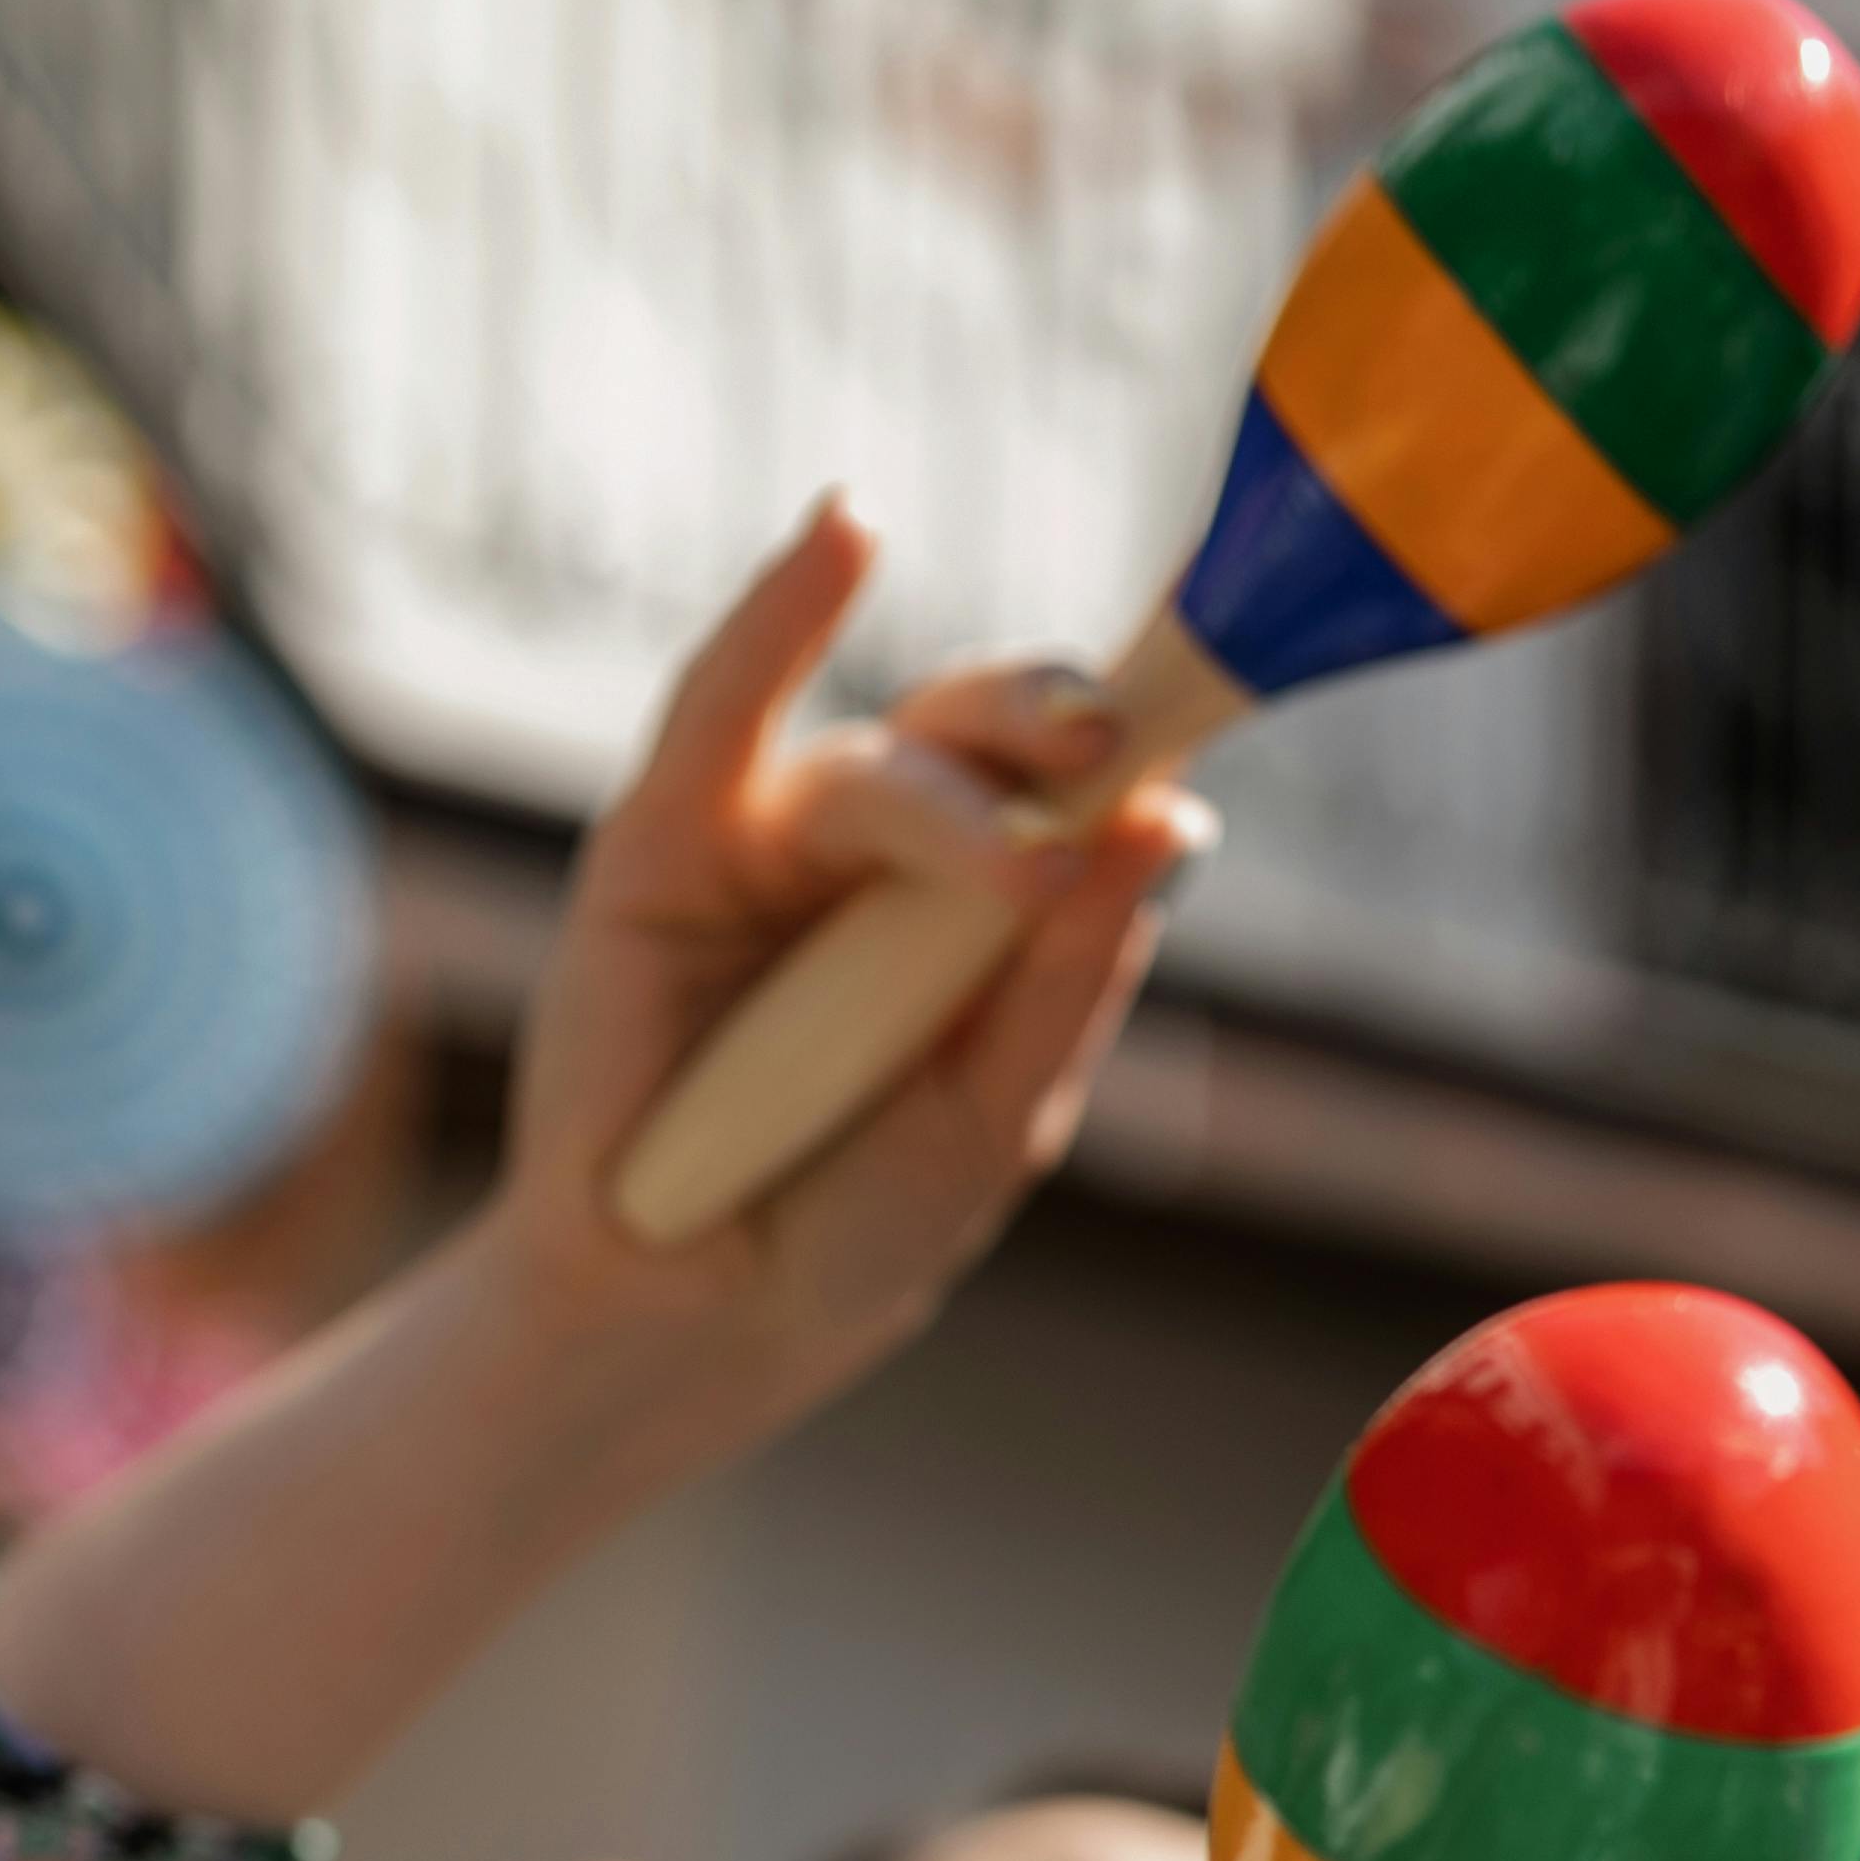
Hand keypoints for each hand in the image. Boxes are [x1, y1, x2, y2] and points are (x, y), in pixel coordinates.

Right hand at [504, 494, 1204, 1419]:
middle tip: (1112, 751)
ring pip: (885, 766)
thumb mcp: (991, 1121)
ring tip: (1015, 870)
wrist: (690, 1325)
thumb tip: (1166, 830)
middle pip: (987, 744)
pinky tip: (842, 535)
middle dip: (1054, 732)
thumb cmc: (846, 1227)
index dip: (1130, 753)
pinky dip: (777, 617)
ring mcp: (773, 848)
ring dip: (957, 801)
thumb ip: (1064, 984)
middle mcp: (886, 862)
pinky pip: (722, 713)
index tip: (1198, 727)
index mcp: (982, 915)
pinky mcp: (661, 849)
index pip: (1070, 796)